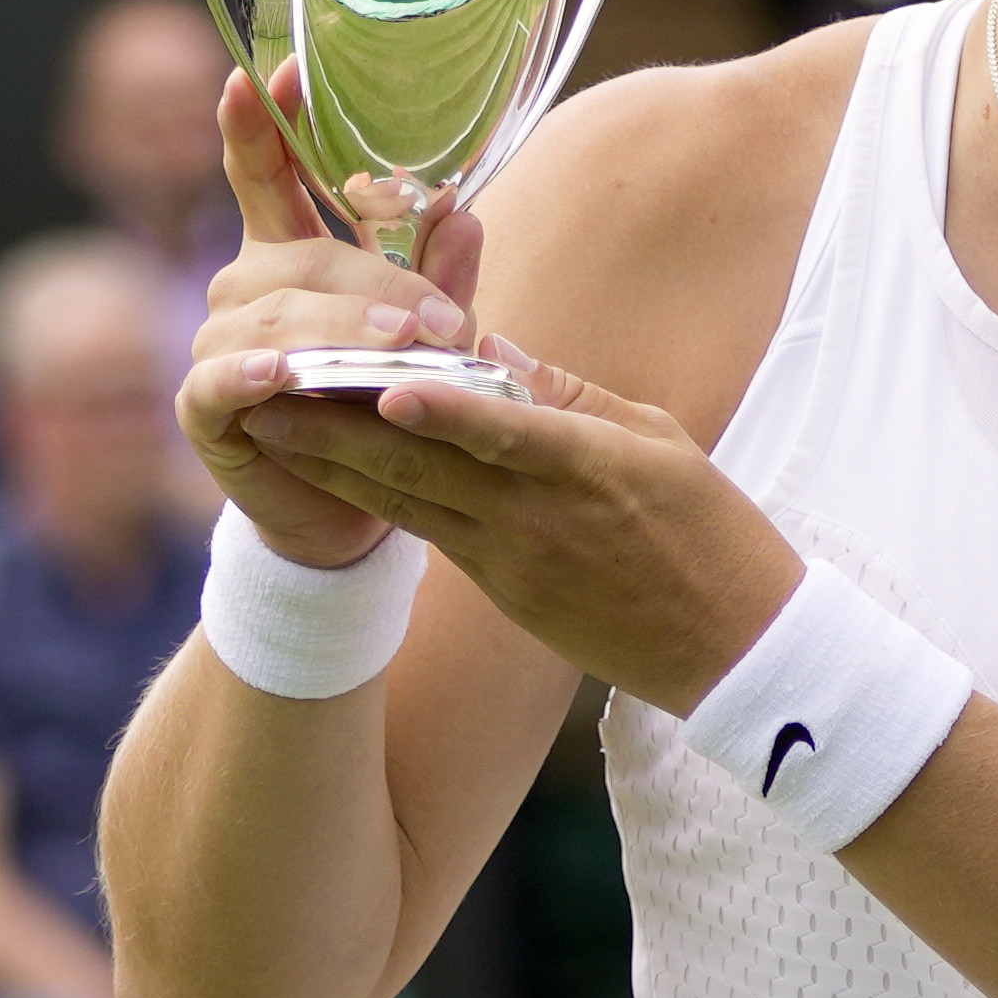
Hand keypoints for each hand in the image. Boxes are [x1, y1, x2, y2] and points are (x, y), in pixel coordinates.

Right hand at [176, 58, 491, 570]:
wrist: (348, 507)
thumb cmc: (384, 405)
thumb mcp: (427, 336)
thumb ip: (441, 277)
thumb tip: (464, 211)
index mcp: (287, 252)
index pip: (265, 170)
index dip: (264, 122)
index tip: (273, 72)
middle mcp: (242, 286)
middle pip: (301, 257)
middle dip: (376, 284)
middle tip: (444, 321)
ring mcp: (216, 344)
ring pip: (277, 318)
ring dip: (344, 332)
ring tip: (404, 348)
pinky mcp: (203, 407)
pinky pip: (223, 379)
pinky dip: (254, 373)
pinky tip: (283, 372)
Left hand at [241, 335, 791, 705]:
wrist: (733, 650)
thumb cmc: (710, 531)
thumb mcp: (657, 439)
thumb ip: (569, 394)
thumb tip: (492, 348)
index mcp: (588, 470)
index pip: (502, 432)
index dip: (440, 410)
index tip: (380, 384)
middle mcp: (537, 518)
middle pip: (424, 467)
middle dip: (337, 429)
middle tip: (264, 389)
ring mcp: (512, 561)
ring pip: (408, 503)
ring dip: (333, 466)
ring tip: (268, 428)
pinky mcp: (503, 592)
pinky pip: (430, 534)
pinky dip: (378, 499)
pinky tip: (330, 472)